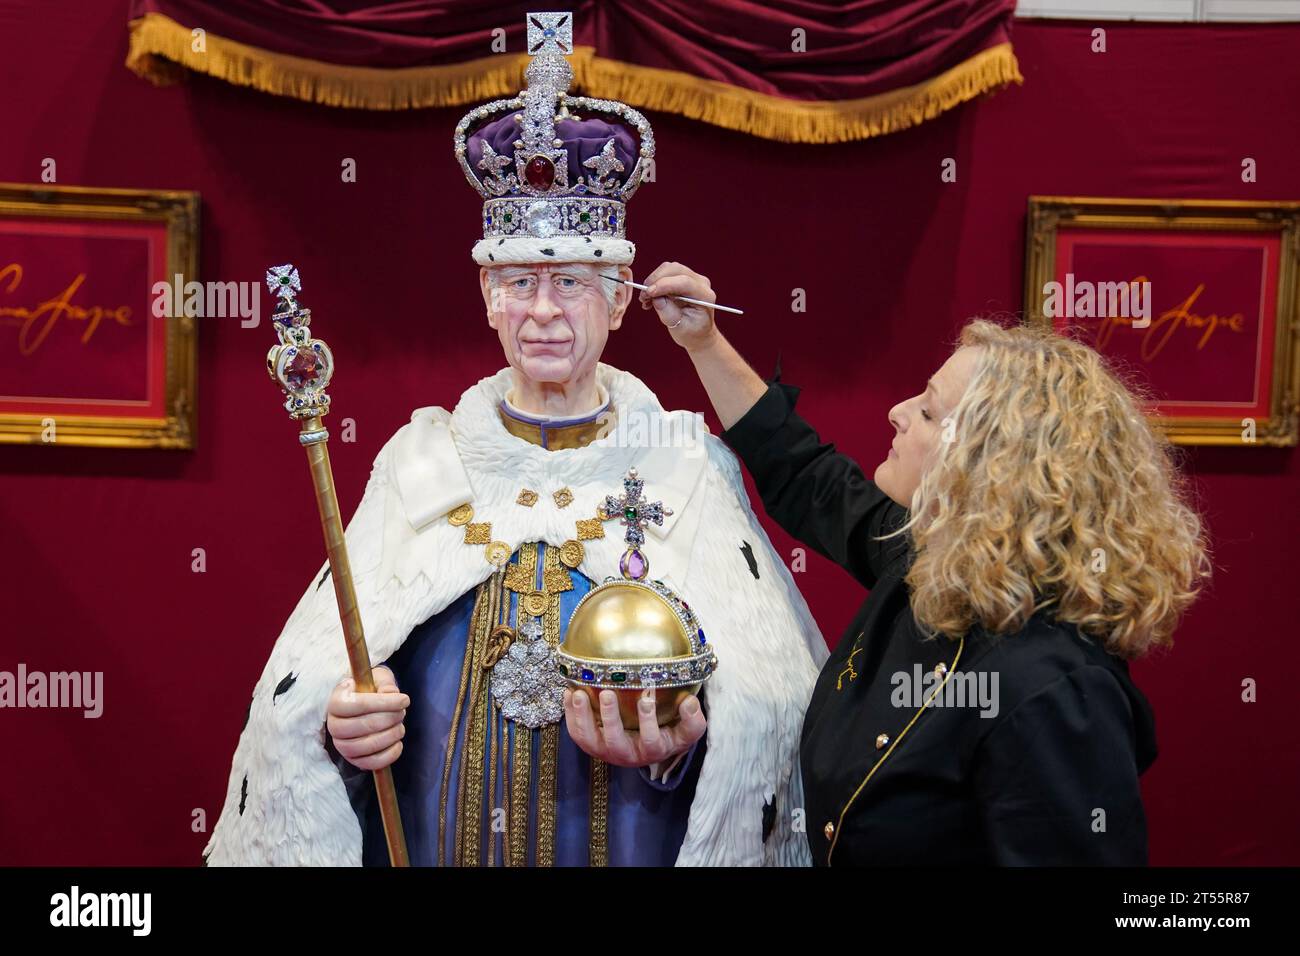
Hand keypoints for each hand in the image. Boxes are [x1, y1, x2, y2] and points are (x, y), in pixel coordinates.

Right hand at [326, 665, 409, 771]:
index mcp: (336, 701)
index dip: (382, 703)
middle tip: (401, 713)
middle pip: (360, 726)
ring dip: (389, 736)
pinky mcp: (353, 759)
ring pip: (365, 746)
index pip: (355, 704)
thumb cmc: (370, 690)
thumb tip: (391, 694)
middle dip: (388, 719)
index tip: (404, 700)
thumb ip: (385, 683)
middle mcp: (333, 725)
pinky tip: (397, 743)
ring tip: (400, 727)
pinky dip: (389, 755)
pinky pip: (370, 763)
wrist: (364, 706)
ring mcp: (341, 745)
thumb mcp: (378, 678)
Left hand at [563, 687, 705, 768]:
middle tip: (607, 693)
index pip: (651, 741)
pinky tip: (569, 692)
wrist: (649, 746)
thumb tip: (689, 702)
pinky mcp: (591, 745)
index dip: (648, 721)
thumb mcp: (687, 731)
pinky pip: (577, 733)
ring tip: (579, 693)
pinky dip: (570, 714)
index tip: (647, 698)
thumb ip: (693, 720)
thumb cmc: (670, 733)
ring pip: (590, 740)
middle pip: (615, 742)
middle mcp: (627, 755)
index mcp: (652, 751)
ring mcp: (606, 751)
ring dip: (582, 717)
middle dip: (609, 718)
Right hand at [639, 261, 717, 352]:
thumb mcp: (679, 329)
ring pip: (668, 268)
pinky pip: (666, 273)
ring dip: (653, 281)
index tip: (648, 293)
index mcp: (705, 296)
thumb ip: (669, 313)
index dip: (665, 285)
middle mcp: (701, 283)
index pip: (685, 282)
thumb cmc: (691, 333)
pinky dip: (655, 282)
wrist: (698, 333)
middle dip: (656, 280)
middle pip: (675, 270)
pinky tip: (650, 298)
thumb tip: (656, 298)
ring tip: (646, 299)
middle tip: (643, 296)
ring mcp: (693, 278)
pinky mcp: (683, 277)